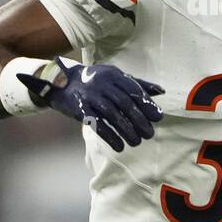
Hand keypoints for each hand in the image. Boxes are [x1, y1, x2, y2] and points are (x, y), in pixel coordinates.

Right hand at [17, 58, 164, 151]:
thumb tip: (161, 91)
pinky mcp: (80, 110)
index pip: (133, 90)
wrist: (60, 82)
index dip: (147, 104)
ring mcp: (90, 97)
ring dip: (127, 131)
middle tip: (149, 134)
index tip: (158, 118)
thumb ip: (137, 83)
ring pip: (112, 115)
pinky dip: (110, 136)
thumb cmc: (93, 80)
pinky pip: (97, 124)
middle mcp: (102, 84)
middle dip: (139, 120)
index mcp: (113, 75)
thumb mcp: (114, 76)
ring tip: (137, 142)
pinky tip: (119, 146)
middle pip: (125, 104)